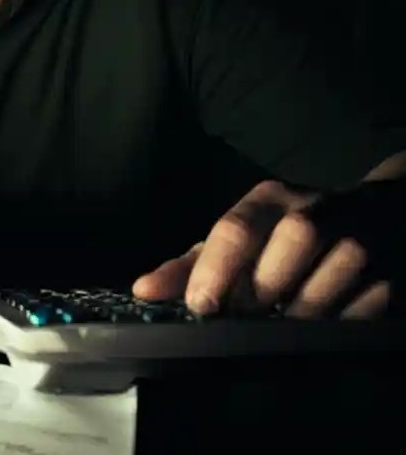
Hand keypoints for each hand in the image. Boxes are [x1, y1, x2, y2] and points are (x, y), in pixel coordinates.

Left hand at [132, 179, 393, 318]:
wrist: (368, 213)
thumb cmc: (280, 235)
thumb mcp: (235, 242)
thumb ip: (188, 266)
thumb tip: (143, 291)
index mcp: (269, 199)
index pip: (238, 227)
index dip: (217, 269)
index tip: (201, 305)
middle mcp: (315, 208)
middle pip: (292, 242)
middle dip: (262, 289)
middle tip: (245, 315)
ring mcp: (359, 235)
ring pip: (332, 274)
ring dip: (302, 309)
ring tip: (282, 324)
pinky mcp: (390, 268)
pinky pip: (364, 303)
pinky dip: (339, 320)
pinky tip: (322, 325)